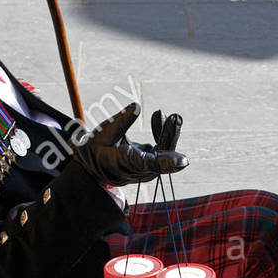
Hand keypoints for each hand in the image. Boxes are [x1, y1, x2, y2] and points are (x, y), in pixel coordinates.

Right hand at [73, 103, 187, 186]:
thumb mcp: (103, 133)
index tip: (183, 160)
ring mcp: (148, 168)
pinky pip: (163, 147)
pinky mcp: (152, 163)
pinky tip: (157, 116)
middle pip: (163, 155)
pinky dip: (162, 131)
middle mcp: (141, 170)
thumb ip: (120, 122)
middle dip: (171, 135)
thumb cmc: (96, 148)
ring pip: (165, 151)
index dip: (167, 162)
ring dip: (168, 131)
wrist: (94, 163)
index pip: (150, 165)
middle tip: (175, 117)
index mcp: (127, 164)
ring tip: (166, 114)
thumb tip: (137, 106)